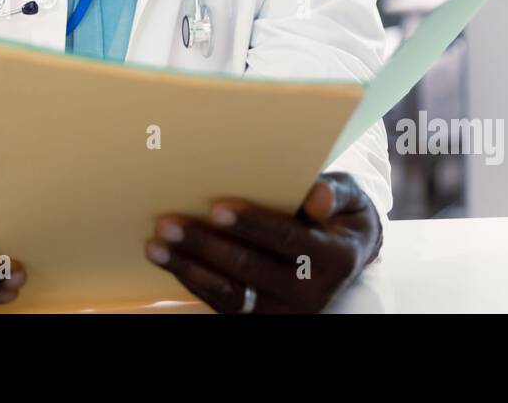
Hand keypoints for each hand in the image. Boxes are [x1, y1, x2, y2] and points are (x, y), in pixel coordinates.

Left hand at [144, 172, 380, 313]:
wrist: (346, 257)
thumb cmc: (339, 216)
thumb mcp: (351, 199)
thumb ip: (336, 191)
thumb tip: (316, 196)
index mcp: (335, 258)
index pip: (287, 239)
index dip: (252, 224)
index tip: (217, 207)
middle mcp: (311, 293)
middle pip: (250, 268)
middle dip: (206, 245)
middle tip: (169, 223)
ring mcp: (284, 311)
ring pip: (230, 293)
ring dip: (189, 268)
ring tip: (156, 245)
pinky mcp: (261, 317)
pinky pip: (222, 303)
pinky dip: (192, 280)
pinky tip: (168, 260)